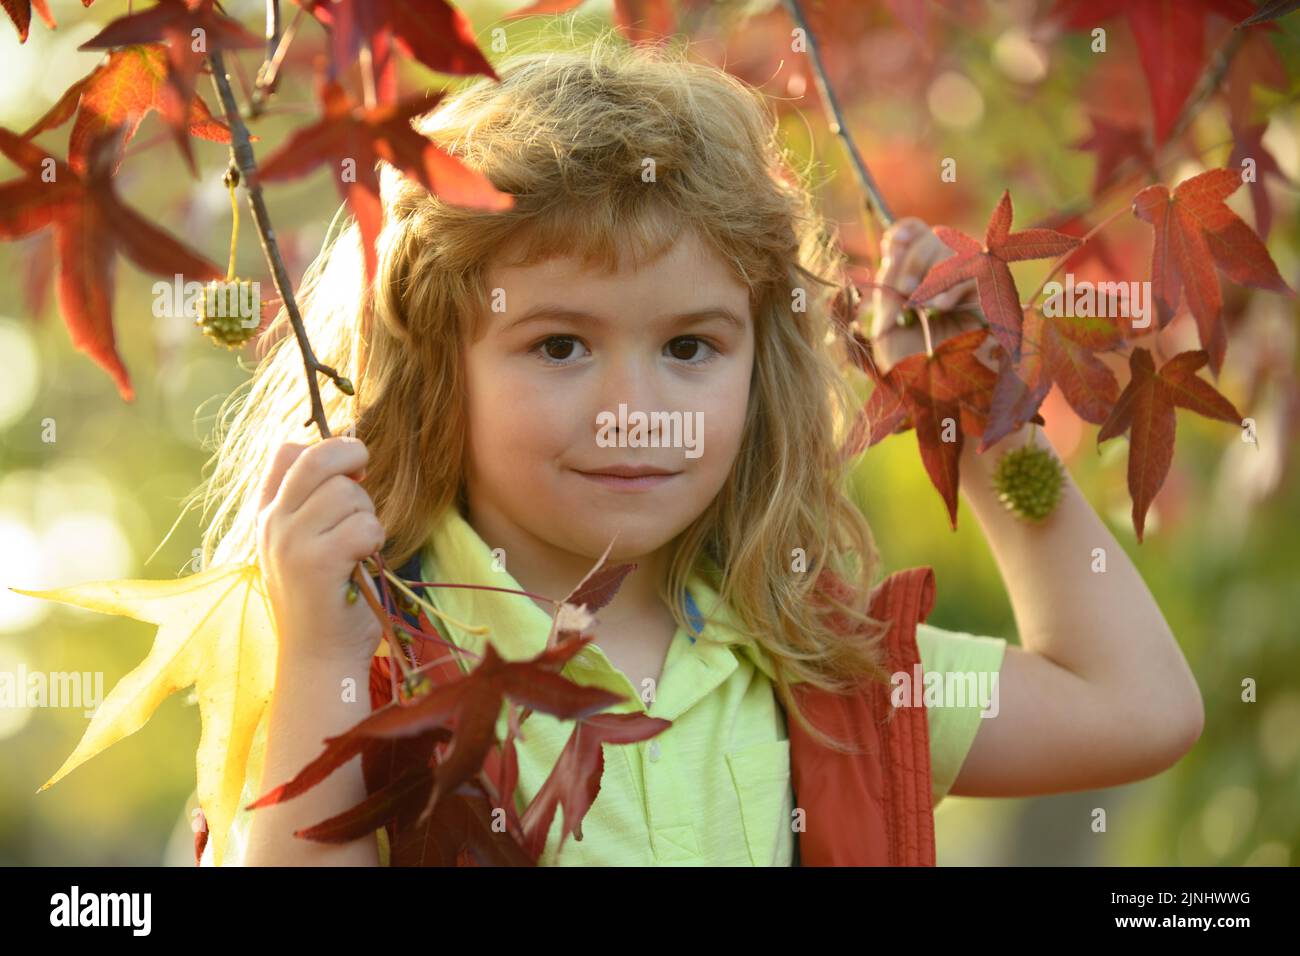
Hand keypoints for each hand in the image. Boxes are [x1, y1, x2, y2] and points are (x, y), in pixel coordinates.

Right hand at [256, 436, 385, 666]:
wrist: (318, 657)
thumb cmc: (326, 599)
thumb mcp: (308, 544)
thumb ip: (318, 503)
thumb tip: (357, 462)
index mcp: (267, 514)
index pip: (287, 452)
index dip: (324, 451)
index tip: (348, 473)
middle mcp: (273, 523)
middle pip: (317, 459)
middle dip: (352, 460)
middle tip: (365, 482)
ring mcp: (290, 542)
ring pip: (347, 493)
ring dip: (367, 515)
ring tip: (359, 548)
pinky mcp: (317, 562)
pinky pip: (365, 525)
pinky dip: (375, 541)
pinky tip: (364, 562)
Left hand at [868, 216, 989, 375]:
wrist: (944, 402)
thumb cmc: (913, 372)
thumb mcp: (886, 327)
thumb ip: (888, 286)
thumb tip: (895, 243)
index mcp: (917, 284)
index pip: (915, 237)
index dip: (906, 232)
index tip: (896, 242)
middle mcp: (945, 281)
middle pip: (934, 237)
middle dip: (915, 258)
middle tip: (906, 290)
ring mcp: (972, 288)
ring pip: (956, 248)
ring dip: (933, 272)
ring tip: (922, 307)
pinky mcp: (995, 298)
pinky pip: (977, 269)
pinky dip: (955, 283)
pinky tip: (941, 308)